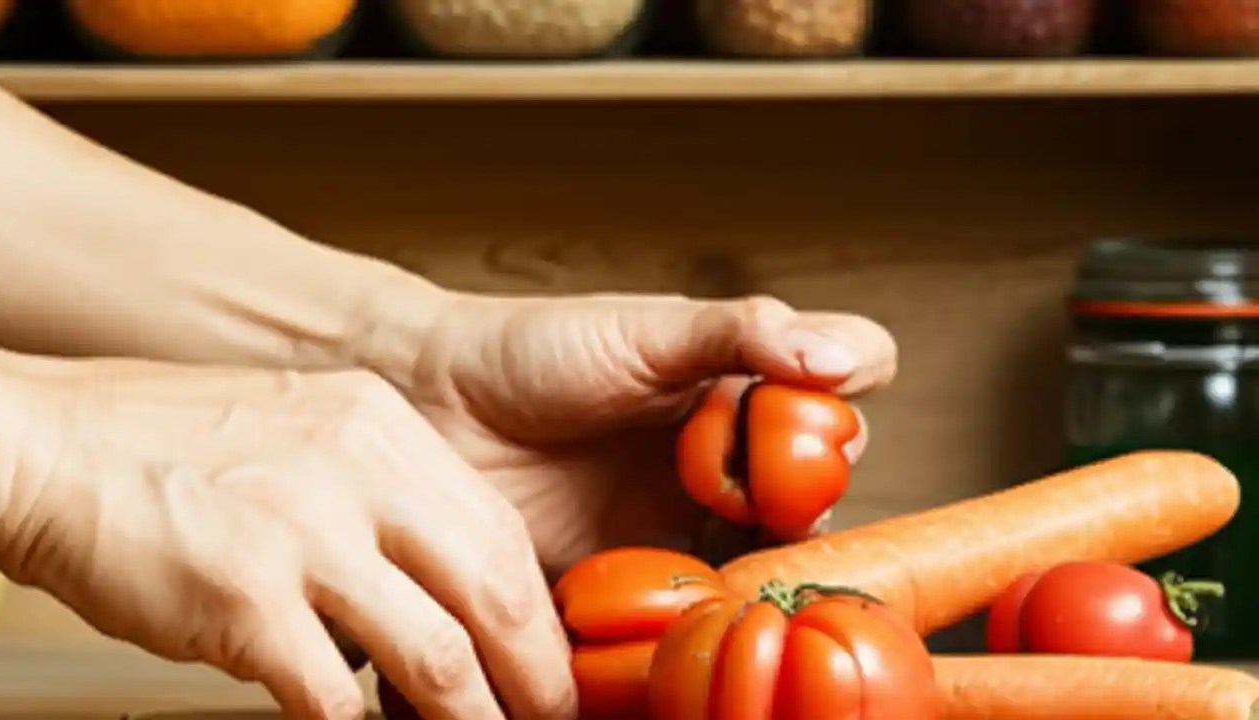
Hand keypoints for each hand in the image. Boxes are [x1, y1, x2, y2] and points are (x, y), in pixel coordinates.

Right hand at [0, 359, 574, 719]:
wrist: (50, 443)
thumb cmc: (169, 444)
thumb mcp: (307, 430)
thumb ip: (381, 497)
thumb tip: (442, 586)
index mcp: (383, 430)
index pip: (500, 530)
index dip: (537, 609)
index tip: (546, 655)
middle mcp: (359, 471)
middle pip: (494, 591)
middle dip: (535, 673)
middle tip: (549, 715)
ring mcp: (304, 532)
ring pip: (438, 655)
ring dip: (472, 719)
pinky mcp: (244, 597)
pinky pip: (335, 696)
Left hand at [379, 293, 896, 574]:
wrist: (432, 405)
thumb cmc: (535, 352)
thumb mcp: (646, 330)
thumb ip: (743, 332)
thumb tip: (847, 357)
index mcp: (737, 391)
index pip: (836, 411)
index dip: (836, 429)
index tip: (794, 435)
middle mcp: (724, 461)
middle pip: (814, 498)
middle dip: (805, 511)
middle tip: (754, 508)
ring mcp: (682, 525)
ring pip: (763, 563)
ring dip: (764, 574)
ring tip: (732, 569)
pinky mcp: (636, 584)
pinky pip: (694, 612)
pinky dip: (706, 619)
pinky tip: (692, 610)